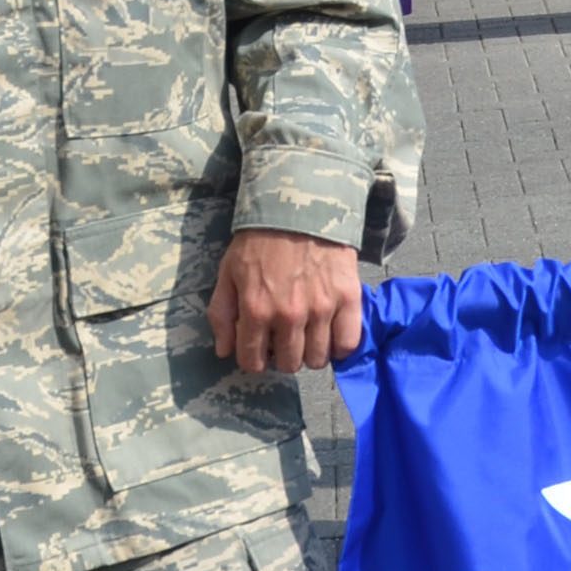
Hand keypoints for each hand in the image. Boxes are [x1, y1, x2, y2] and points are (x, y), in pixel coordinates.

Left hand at [209, 224, 361, 373]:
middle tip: (285, 339)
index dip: (254, 360)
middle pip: (289, 364)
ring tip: (308, 336)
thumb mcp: (228, 273)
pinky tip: (331, 335)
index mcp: (256, 309)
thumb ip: (222, 314)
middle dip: (283, 356)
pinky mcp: (348, 299)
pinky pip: (348, 343)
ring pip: (318, 359)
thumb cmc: (260, 240)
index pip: (253, 361)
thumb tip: (223, 352)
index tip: (260, 350)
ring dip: (311, 353)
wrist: (300, 205)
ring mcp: (322, 308)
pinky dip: (339, 346)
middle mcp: (289, 315)